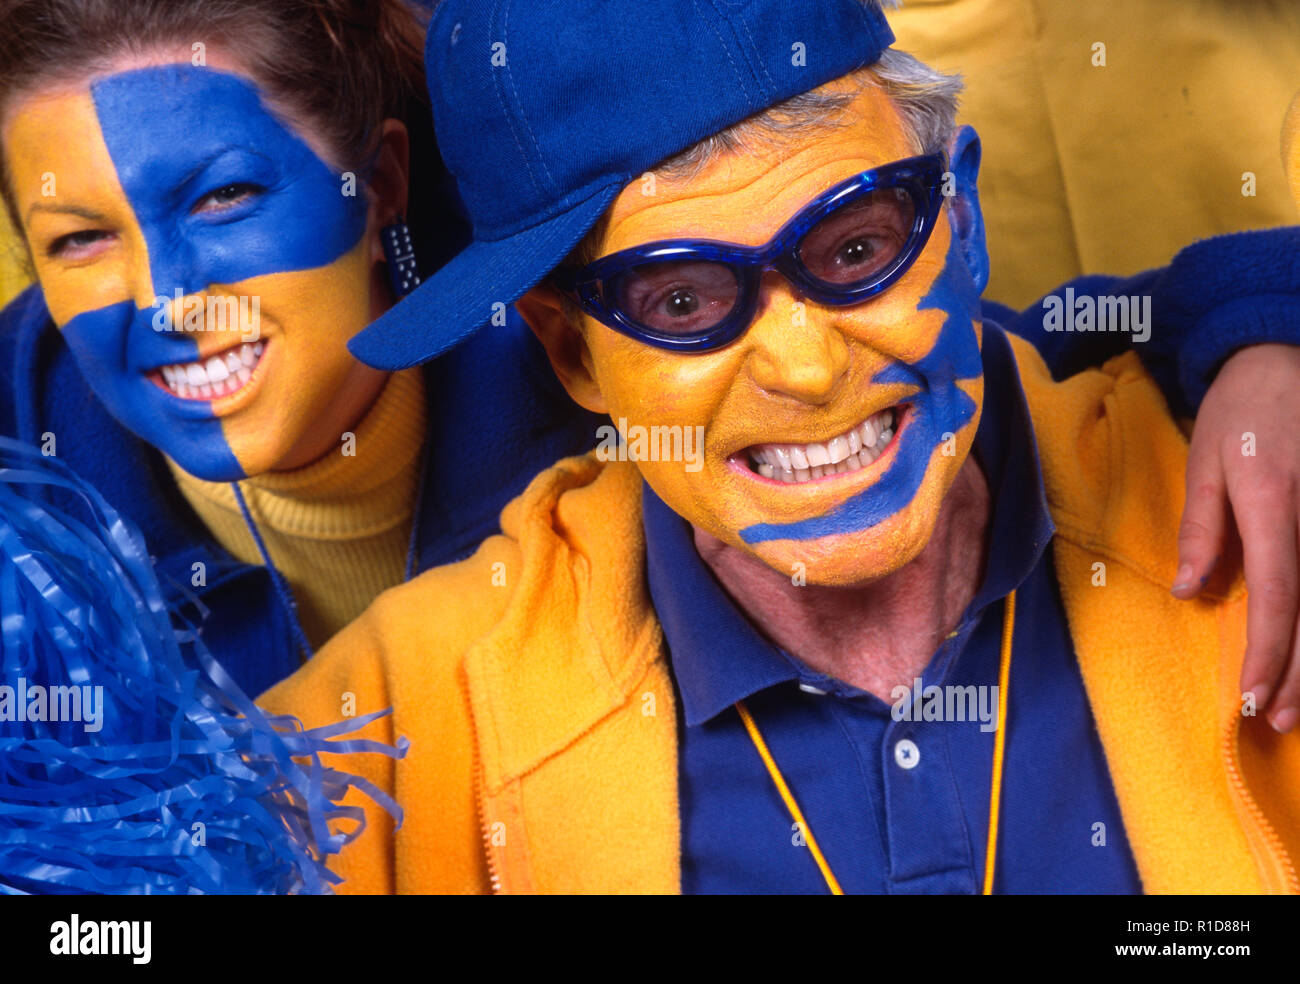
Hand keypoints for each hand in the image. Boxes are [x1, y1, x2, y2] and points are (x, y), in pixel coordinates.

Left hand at [1174, 343, 1299, 731]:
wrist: (1288, 356)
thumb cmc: (1242, 408)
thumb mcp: (1206, 461)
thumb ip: (1201, 528)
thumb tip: (1187, 590)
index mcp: (1277, 502)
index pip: (1278, 595)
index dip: (1270, 653)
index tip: (1254, 698)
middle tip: (1278, 721)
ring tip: (1299, 706)